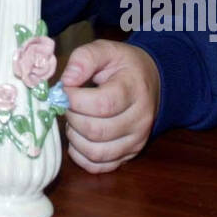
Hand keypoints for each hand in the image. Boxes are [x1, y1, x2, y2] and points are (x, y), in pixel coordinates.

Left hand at [58, 40, 159, 172]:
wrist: (152, 82)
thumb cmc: (123, 66)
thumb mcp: (106, 50)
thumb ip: (84, 59)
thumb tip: (66, 81)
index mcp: (134, 90)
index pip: (103, 104)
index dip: (75, 100)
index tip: (64, 90)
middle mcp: (140, 119)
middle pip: (97, 130)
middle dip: (72, 118)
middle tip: (67, 105)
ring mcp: (136, 140)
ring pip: (96, 152)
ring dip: (75, 138)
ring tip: (73, 120)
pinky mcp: (129, 155)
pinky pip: (100, 166)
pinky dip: (81, 156)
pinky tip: (78, 138)